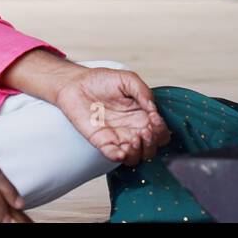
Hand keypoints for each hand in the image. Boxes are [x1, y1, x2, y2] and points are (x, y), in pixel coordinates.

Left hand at [52, 66, 170, 166]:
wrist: (76, 83)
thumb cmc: (102, 80)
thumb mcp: (127, 79)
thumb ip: (143, 92)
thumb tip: (154, 109)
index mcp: (142, 115)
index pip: (160, 132)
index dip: (161, 129)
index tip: (154, 118)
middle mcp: (132, 129)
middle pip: (151, 149)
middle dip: (152, 143)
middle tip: (144, 131)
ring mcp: (117, 137)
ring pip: (135, 158)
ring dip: (138, 152)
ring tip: (133, 139)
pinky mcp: (102, 142)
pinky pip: (113, 156)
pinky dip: (119, 157)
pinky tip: (121, 151)